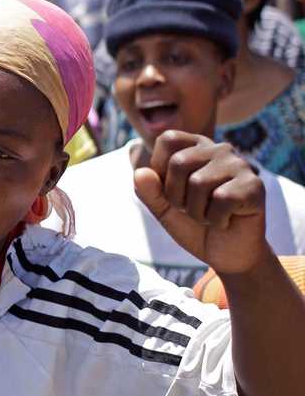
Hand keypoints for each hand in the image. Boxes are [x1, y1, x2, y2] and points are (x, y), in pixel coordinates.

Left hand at [134, 131, 266, 274]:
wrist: (226, 255)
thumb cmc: (194, 225)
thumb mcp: (163, 209)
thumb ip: (148, 191)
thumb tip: (140, 172)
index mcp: (196, 147)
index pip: (168, 140)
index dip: (161, 170)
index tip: (173, 191)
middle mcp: (220, 149)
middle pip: (179, 162)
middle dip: (177, 197)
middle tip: (192, 209)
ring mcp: (240, 165)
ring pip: (199, 182)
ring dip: (196, 211)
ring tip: (209, 216)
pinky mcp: (255, 186)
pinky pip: (222, 199)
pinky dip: (216, 219)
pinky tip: (226, 221)